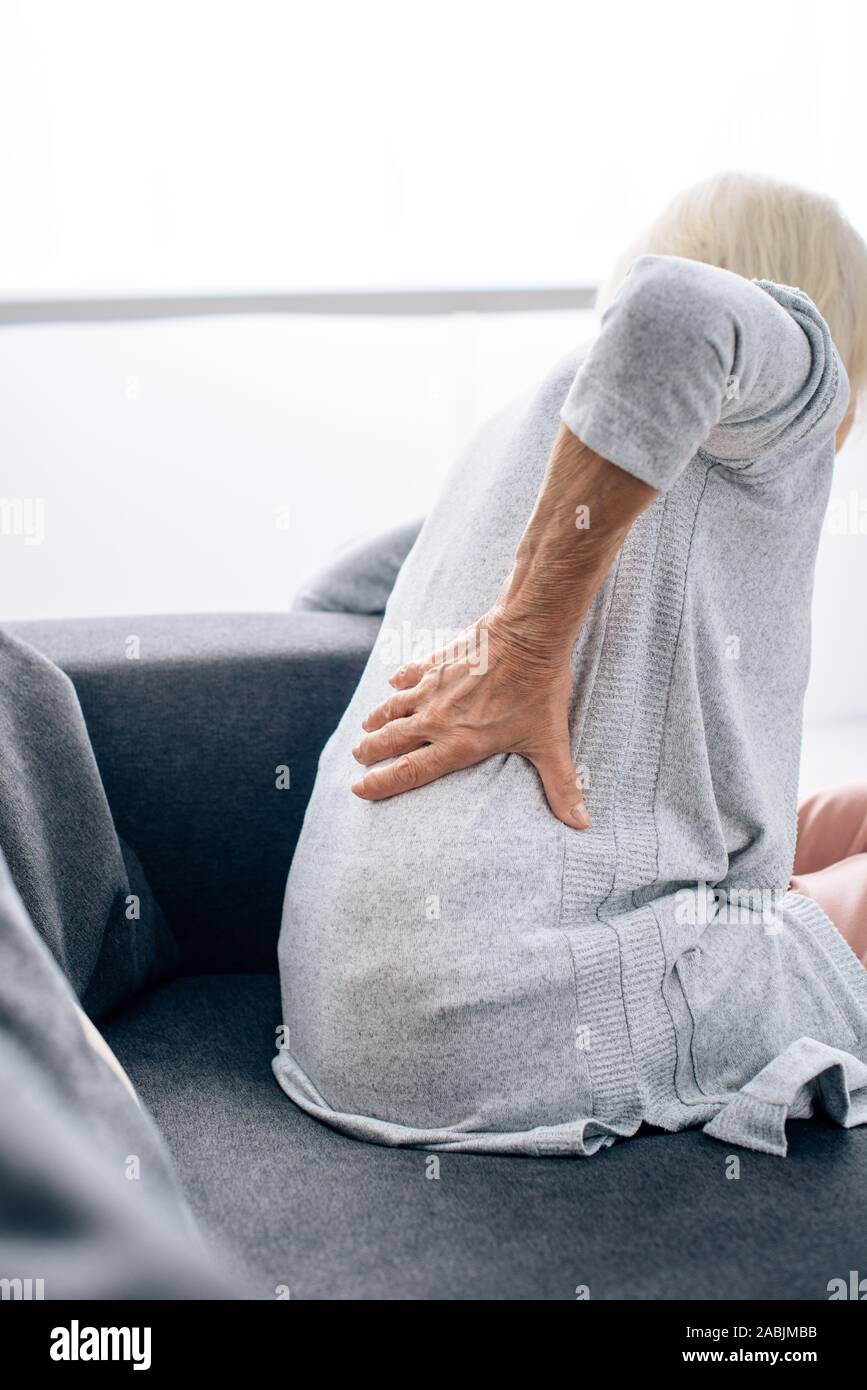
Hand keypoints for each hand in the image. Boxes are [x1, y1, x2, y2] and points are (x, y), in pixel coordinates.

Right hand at [351, 610, 589, 827]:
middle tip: (357, 757)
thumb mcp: (550, 742)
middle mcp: (437, 719)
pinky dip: (399, 681)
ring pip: (393, 707)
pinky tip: (392, 683)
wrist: (527, 634)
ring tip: (365, 729)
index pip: (410, 771)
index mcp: (458, 744)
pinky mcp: (437, 661)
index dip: (381, 784)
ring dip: (377, 720)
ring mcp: (433, 687)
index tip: (359, 790)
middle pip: (392, 740)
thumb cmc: (538, 691)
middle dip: (371, 752)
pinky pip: (409, 673)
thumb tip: (582, 824)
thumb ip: (561, 785)